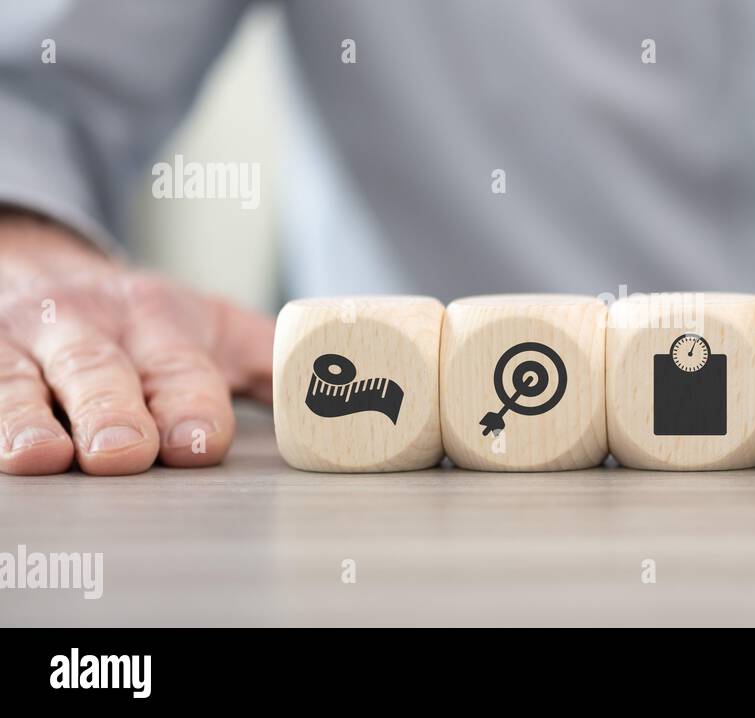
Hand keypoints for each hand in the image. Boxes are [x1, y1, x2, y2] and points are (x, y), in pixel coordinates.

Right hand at [0, 212, 272, 474]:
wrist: (46, 270)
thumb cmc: (146, 322)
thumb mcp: (213, 327)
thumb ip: (275, 360)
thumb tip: (355, 390)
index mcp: (159, 319)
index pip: (179, 368)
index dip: (190, 405)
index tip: (199, 442)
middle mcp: (88, 327)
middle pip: (101, 374)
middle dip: (114, 414)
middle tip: (125, 452)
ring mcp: (24, 345)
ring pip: (22, 383)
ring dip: (31, 419)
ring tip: (44, 455)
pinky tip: (2, 451)